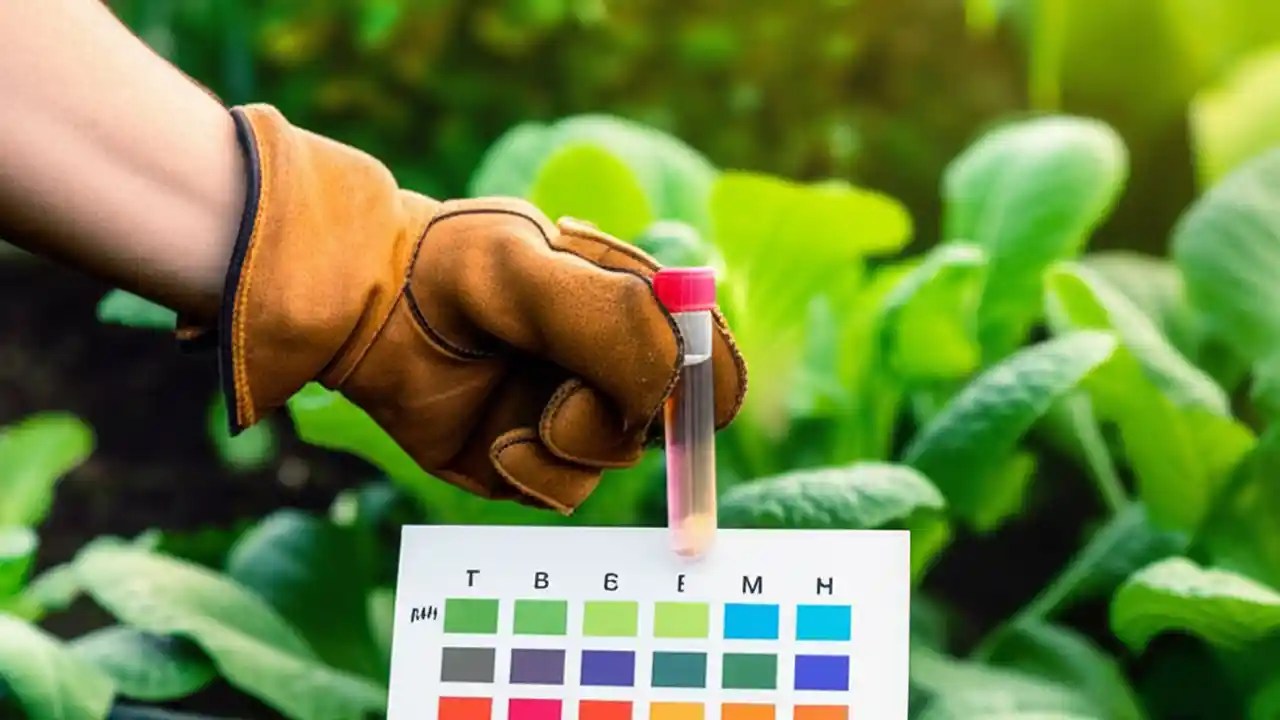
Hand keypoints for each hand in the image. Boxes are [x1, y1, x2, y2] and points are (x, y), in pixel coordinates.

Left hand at [209, 105, 747, 511]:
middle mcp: (610, 369)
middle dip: (625, 410)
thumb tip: (662, 395)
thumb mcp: (532, 266)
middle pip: (671, 419)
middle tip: (575, 394)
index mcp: (634, 312)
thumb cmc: (452, 268)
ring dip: (573, 439)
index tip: (695, 399)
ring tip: (526, 410)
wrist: (366, 309)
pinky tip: (498, 441)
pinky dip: (534, 472)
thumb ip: (612, 321)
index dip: (712, 383)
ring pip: (615, 459)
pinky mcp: (528, 464)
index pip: (708, 359)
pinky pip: (562, 493)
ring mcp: (570, 418)